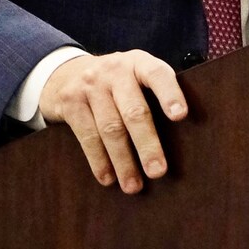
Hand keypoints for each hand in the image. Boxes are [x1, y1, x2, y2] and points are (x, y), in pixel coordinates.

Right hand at [38, 51, 188, 194]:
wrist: (65, 72)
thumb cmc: (115, 84)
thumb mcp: (134, 77)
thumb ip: (153, 95)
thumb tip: (183, 140)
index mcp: (139, 63)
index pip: (157, 74)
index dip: (170, 94)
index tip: (181, 116)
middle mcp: (115, 70)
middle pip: (134, 111)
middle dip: (147, 144)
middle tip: (157, 172)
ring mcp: (90, 85)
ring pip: (110, 128)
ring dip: (123, 161)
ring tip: (133, 186)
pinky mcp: (70, 102)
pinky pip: (87, 136)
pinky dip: (99, 160)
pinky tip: (108, 178)